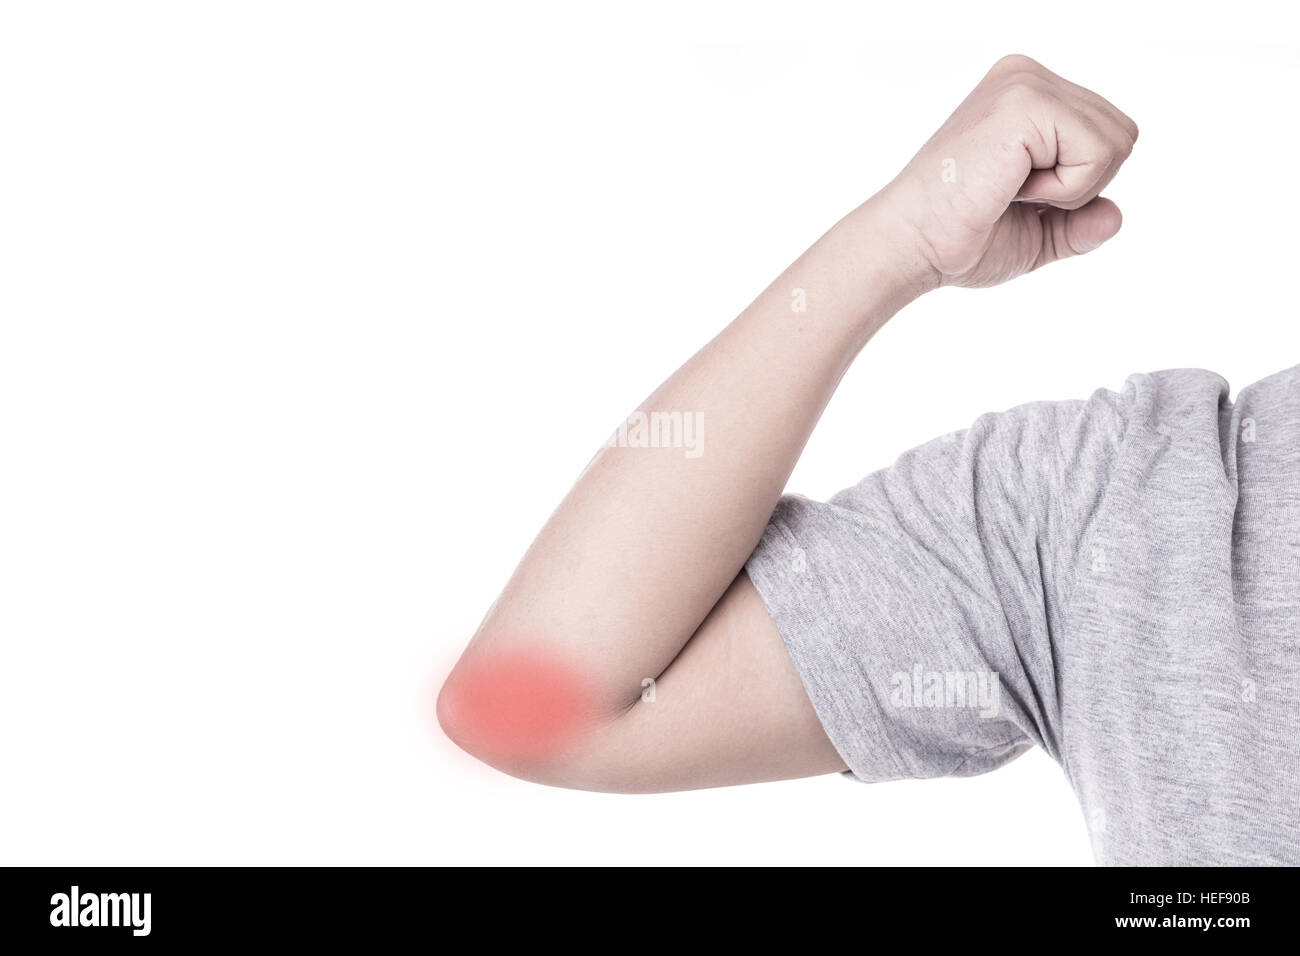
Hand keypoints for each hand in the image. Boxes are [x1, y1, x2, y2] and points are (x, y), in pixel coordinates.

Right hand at [881, 54, 1138, 288]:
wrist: (911, 245)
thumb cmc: (956, 239)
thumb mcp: (1036, 235)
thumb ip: (1078, 224)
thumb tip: (1114, 216)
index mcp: (1026, 96)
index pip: (1106, 136)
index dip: (1077, 186)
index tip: (1016, 196)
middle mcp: (1026, 77)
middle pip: (1121, 134)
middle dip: (1082, 185)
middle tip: (1015, 196)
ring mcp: (1025, 84)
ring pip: (1116, 142)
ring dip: (1073, 188)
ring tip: (1011, 191)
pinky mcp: (1026, 103)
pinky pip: (1099, 152)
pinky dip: (1066, 189)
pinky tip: (1013, 188)